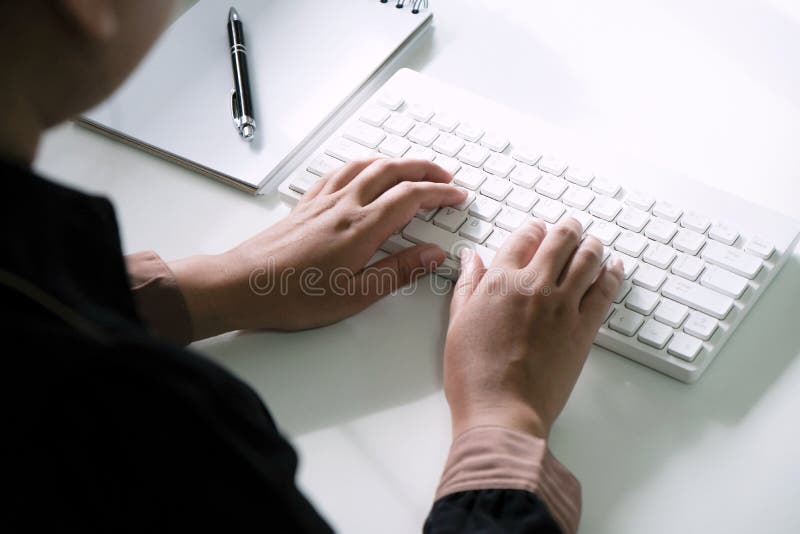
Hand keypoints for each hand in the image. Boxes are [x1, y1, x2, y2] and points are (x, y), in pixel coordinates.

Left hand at [169, 158, 465, 339]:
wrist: (244, 284)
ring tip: (411, 170)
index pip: (411, 197)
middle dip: (424, 169)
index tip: (457, 196)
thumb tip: (432, 255)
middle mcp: (344, 205)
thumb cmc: (293, 296)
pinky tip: (363, 172)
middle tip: (444, 177)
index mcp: (361, 228)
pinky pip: (340, 172)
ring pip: (366, 165)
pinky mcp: (306, 204)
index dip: (439, 193)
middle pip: (392, 171)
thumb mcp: (355, 295)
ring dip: (395, 162)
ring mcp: (323, 201)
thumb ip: (398, 271)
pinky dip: (362, 165)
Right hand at [443, 218, 622, 438]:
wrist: (503, 411)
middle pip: (560, 241)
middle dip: (568, 228)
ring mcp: (563, 306)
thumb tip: (471, 260)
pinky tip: (615, 267)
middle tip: (572, 225)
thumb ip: (467, 286)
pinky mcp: (584, 329)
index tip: (537, 229)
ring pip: (587, 259)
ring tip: (594, 241)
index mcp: (500, 282)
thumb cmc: (474, 376)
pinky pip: (605, 290)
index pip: (522, 239)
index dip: (533, 230)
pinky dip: (613, 274)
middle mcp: (535, 286)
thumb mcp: (458, 324)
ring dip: (592, 245)